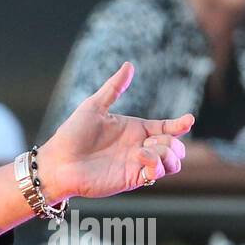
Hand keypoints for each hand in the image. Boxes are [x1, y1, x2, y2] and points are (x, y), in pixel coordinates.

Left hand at [39, 62, 193, 201]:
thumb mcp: (94, 106)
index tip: (187, 120)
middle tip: (152, 140)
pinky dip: (157, 166)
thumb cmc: (71, 135)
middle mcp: (139, 148)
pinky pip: (156, 175)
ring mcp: (136, 165)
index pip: (167, 128)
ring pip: (171, 163)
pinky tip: (142, 157)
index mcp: (135, 130)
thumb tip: (129, 64)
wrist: (57, 163)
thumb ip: (114, 88)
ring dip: (168, 155)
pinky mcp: (131, 179)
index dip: (180, 124)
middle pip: (174, 147)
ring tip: (147, 150)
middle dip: (174, 143)